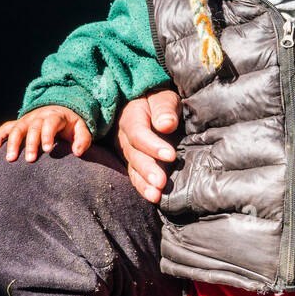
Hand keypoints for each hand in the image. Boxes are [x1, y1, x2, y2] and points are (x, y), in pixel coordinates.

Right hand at [0, 106, 90, 161]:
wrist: (60, 110)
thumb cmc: (71, 125)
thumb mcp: (81, 129)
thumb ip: (83, 140)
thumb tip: (77, 152)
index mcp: (55, 116)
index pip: (50, 123)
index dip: (48, 135)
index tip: (48, 149)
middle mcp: (39, 116)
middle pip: (32, 127)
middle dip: (31, 143)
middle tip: (30, 160)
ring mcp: (27, 120)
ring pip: (17, 128)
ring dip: (12, 142)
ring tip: (10, 159)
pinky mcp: (19, 124)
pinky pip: (6, 127)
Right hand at [116, 88, 180, 203]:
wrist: (146, 104)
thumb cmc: (158, 100)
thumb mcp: (163, 97)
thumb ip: (164, 109)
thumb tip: (166, 125)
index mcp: (130, 117)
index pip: (139, 134)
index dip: (153, 146)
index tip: (171, 155)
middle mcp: (123, 137)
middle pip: (134, 155)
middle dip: (148, 170)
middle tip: (161, 182)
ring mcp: (126, 151)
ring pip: (133, 169)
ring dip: (144, 184)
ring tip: (156, 196)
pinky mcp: (132, 162)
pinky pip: (135, 177)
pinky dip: (143, 188)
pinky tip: (154, 198)